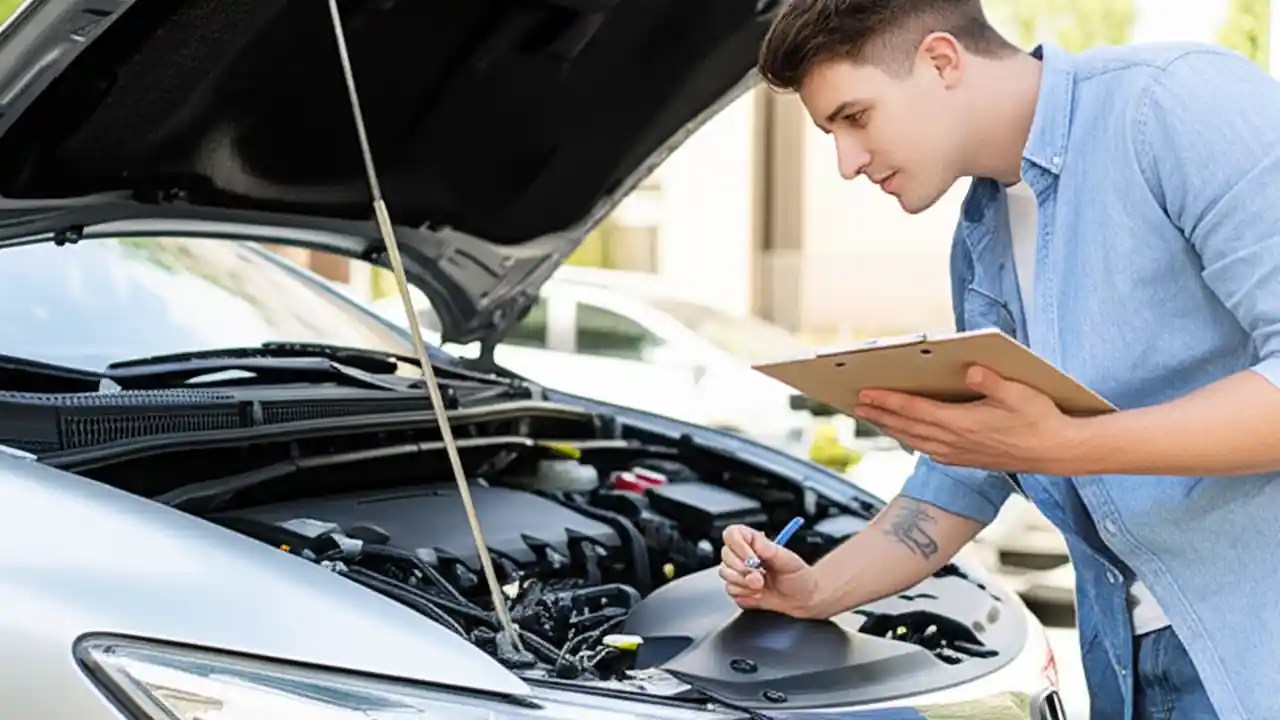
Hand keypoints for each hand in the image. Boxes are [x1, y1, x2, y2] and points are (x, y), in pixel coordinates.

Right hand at [719, 524, 818, 615]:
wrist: (801, 600)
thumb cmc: (799, 577)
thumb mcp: (789, 560)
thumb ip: (772, 550)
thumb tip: (758, 542)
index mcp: (754, 542)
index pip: (732, 534)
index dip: (738, 546)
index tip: (753, 559)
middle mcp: (743, 555)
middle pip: (725, 555)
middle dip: (743, 570)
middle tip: (760, 577)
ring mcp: (739, 572)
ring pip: (725, 574)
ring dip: (744, 583)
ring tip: (761, 586)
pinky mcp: (738, 589)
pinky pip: (730, 590)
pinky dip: (745, 594)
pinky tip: (757, 593)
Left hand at [853, 365, 1080, 473]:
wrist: (1058, 452)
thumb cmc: (1041, 419)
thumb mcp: (1021, 393)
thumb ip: (992, 381)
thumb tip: (970, 369)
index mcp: (962, 423)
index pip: (915, 410)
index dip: (888, 401)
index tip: (865, 393)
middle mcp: (955, 441)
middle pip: (907, 426)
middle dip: (880, 414)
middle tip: (856, 403)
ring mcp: (959, 454)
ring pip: (915, 439)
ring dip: (892, 427)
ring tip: (873, 416)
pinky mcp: (966, 460)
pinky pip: (929, 449)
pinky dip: (911, 439)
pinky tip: (906, 434)